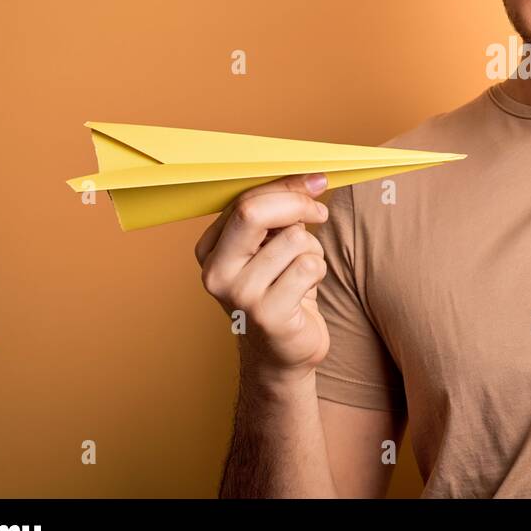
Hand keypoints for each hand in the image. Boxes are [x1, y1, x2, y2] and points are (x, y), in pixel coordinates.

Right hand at [194, 172, 331, 384]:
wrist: (282, 352)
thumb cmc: (281, 289)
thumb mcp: (271, 248)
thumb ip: (279, 215)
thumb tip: (313, 179)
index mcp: (210, 249)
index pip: (245, 200)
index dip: (286, 186)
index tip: (316, 181)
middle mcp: (216, 272)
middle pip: (255, 212)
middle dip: (297, 205)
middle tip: (320, 213)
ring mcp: (239, 296)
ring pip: (294, 240)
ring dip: (312, 250)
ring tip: (303, 271)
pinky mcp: (268, 316)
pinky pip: (309, 268)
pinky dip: (318, 272)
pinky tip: (306, 289)